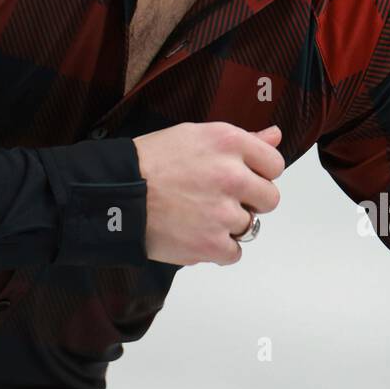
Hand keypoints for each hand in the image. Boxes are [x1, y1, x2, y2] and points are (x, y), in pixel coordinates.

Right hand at [132, 121, 283, 265]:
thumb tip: (275, 136)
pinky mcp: (211, 244)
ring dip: (229, 225)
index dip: (259, 174)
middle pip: (270, 199)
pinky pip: (235, 253)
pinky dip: (217, 249)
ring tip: (198, 215)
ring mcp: (223, 213)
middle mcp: (231, 175)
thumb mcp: (196, 135)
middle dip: (250, 201)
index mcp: (229, 142)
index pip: (275, 164)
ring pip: (250, 226)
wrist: (114, 193)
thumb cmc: (151, 162)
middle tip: (219, 199)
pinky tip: (196, 233)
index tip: (243, 178)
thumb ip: (244, 139)